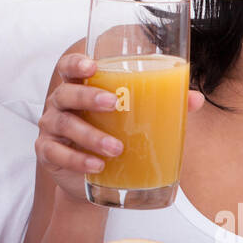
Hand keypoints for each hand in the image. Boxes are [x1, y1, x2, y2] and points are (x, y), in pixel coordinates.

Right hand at [34, 52, 205, 199]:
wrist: (92, 179)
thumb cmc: (112, 136)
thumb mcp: (133, 120)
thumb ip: (162, 106)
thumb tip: (195, 99)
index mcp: (79, 88)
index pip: (68, 67)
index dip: (76, 63)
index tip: (93, 65)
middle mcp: (60, 104)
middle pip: (66, 93)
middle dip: (87, 96)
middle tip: (113, 104)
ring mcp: (50, 128)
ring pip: (64, 124)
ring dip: (90, 135)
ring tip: (116, 147)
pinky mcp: (47, 153)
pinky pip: (58, 153)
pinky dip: (77, 159)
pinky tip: (97, 165)